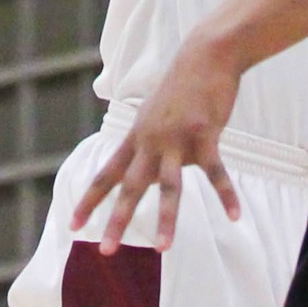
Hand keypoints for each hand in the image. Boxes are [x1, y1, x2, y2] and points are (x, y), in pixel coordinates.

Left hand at [71, 31, 242, 253]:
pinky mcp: (205, 134)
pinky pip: (215, 172)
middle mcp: (151, 140)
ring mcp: (177, 138)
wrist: (205, 55)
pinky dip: (226, 195)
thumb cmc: (182, 86)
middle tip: (105, 251)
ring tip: (163, 249)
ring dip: (166, 219)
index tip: (72, 226)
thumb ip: (150, 142)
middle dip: (118, 220)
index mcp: (137, 138)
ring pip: (168, 185)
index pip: (106, 174)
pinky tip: (235, 216)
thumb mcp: (155, 113)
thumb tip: (155, 169)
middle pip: (130, 186)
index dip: (89, 201)